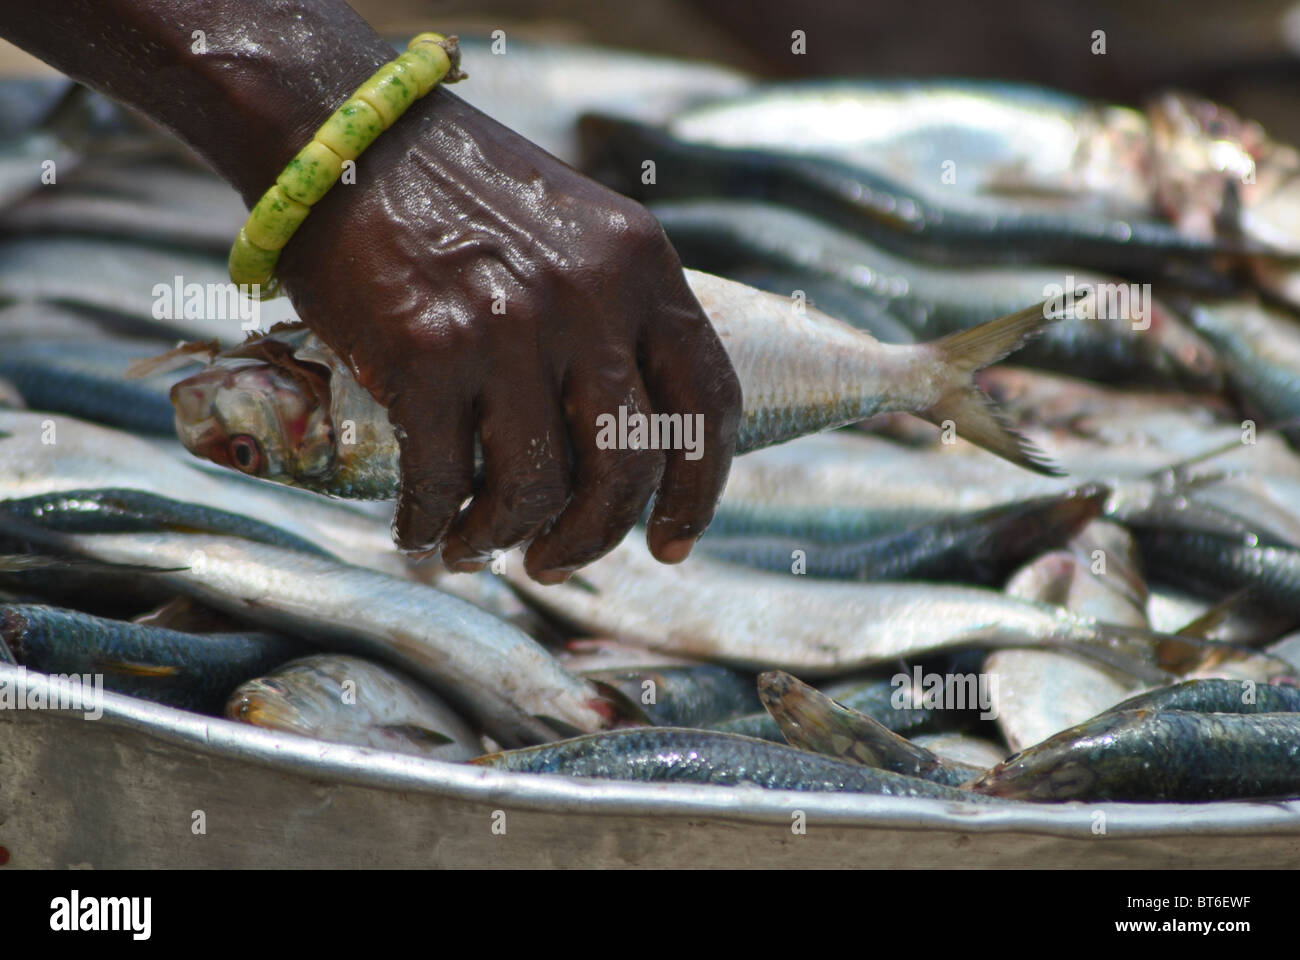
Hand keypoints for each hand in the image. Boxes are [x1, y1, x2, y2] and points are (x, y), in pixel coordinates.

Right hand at [276, 90, 741, 581]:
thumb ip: (620, 315)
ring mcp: (509, 327)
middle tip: (555, 559)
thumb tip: (635, 434)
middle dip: (592, 538)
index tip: (671, 544)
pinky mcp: (427, 353)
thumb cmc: (463, 196)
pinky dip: (429, 524)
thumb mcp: (578, 233)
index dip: (699, 492)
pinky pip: (442, 479)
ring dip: (503, 538)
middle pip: (625, 467)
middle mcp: (589, 297)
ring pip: (535, 488)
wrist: (345, 138)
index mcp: (642, 265)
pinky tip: (420, 530)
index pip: (708, 402)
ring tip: (476, 546)